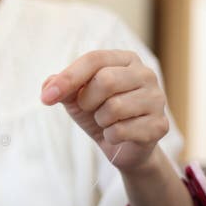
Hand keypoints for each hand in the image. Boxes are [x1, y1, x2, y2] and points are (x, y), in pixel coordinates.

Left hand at [41, 50, 169, 170]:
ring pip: (114, 107)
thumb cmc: (98, 112)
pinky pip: (121, 131)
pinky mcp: (159, 125)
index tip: (46, 97)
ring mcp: (157, 99)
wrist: (122, 146)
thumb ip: (61, 87)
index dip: (67, 78)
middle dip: (87, 101)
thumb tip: (48, 87)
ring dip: (100, 120)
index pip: (94, 59)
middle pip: (105, 80)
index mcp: (125, 59)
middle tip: (90, 109)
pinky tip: (117, 135)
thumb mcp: (75, 97)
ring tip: (106, 121)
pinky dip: (110, 136)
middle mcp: (146, 74)